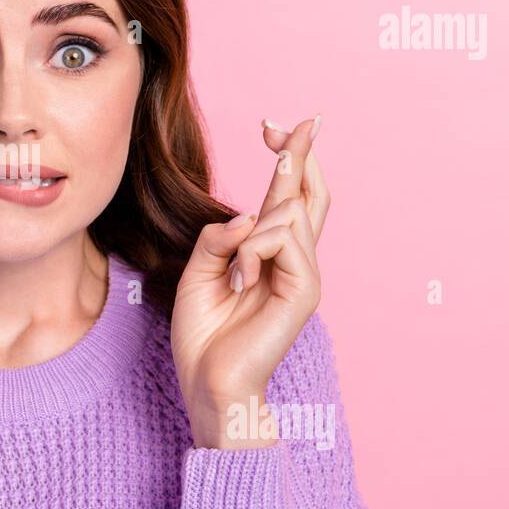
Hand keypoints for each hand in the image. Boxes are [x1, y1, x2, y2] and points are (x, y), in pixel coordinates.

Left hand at [170, 115, 329, 447]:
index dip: (288, 157)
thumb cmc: (203, 335)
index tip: (272, 125)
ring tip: (234, 272)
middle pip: (310, 193)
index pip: (287, 196)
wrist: (210, 384)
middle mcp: (293, 260)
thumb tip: (246, 214)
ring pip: (289, 214)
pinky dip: (254, 251)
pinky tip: (240, 281)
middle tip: (274, 124)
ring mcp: (303, 275)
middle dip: (297, 153)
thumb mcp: (198, 273)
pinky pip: (284, 242)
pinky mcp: (304, 291)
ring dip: (253, 230)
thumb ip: (219, 238)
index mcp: (270, 255)